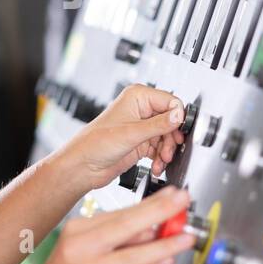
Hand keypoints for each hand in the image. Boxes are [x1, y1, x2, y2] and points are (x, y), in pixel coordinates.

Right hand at [19, 186, 193, 263]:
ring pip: (130, 255)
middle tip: (183, 201)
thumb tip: (153, 228)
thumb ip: (117, 241)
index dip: (152, 204)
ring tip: (185, 238)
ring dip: (162, 245)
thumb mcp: (85, 253)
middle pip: (124, 225)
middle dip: (158, 211)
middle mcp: (78, 245)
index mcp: (78, 229)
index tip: (174, 195)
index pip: (121, 213)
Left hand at [52, 84, 185, 190]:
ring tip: (161, 160)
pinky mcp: (140, 142)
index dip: (177, 118)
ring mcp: (141, 126)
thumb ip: (159, 124)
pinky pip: (160, 147)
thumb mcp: (132, 133)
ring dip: (167, 150)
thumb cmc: (96, 144)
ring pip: (167, 136)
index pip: (170, 101)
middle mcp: (140, 109)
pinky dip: (161, 157)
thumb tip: (179, 115)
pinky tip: (156, 165)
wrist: (83, 166)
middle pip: (171, 120)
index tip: (178, 132)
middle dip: (171, 138)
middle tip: (169, 150)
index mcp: (137, 97)